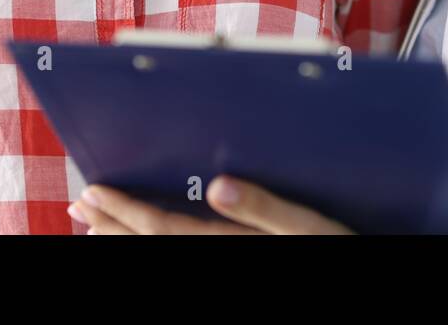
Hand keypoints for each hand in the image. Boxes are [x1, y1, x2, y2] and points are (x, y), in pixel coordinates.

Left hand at [68, 175, 353, 234]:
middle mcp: (223, 257)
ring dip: (125, 240)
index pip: (164, 229)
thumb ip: (266, 207)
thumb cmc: (343, 249)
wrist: (369, 260)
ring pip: (160, 258)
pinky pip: (183, 257)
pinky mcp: (239, 262)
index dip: (125, 211)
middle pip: (152, 246)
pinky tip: (147, 239)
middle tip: (78, 207)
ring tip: (95, 227)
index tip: (92, 192)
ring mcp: (228, 264)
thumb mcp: (311, 227)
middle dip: (113, 225)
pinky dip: (153, 248)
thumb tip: (218, 183)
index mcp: (234, 243)